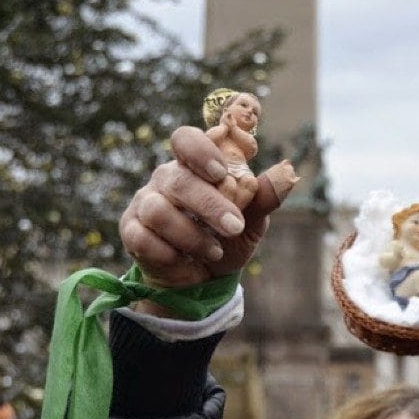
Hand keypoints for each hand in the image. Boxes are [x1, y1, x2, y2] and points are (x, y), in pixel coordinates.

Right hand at [120, 126, 297, 300]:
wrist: (205, 279)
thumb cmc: (227, 239)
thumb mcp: (252, 222)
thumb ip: (263, 197)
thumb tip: (287, 174)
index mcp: (196, 166)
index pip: (187, 139)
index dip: (201, 151)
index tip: (222, 173)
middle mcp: (167, 178)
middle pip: (179, 179)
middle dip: (210, 205)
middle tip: (234, 227)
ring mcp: (145, 203)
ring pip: (158, 210)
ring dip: (191, 236)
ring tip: (215, 251)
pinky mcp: (131, 230)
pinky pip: (142, 238)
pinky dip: (170, 255)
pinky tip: (187, 263)